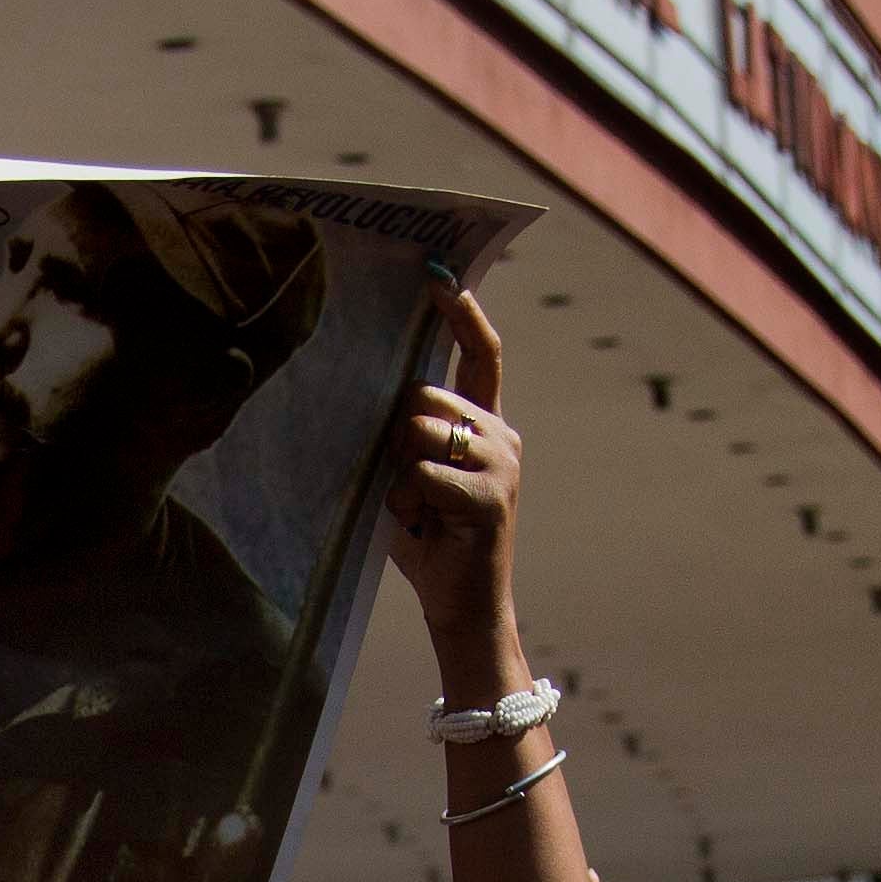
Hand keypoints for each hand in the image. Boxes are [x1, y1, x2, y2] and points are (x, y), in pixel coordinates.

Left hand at [381, 287, 519, 660]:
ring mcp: (501, 463)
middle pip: (425, 396)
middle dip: (397, 434)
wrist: (464, 606)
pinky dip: (405, 503)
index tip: (439, 274)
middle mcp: (500, 435)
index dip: (461, 313)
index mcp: (485, 426)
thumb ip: (404, 437)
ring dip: (399, 472)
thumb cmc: (430, 542)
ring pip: (420, 431)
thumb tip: (379, 400)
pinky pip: (421, 475)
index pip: (481, 355)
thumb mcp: (410, 479)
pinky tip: (422, 527)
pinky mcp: (491, 496)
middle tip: (403, 484)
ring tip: (417, 510)